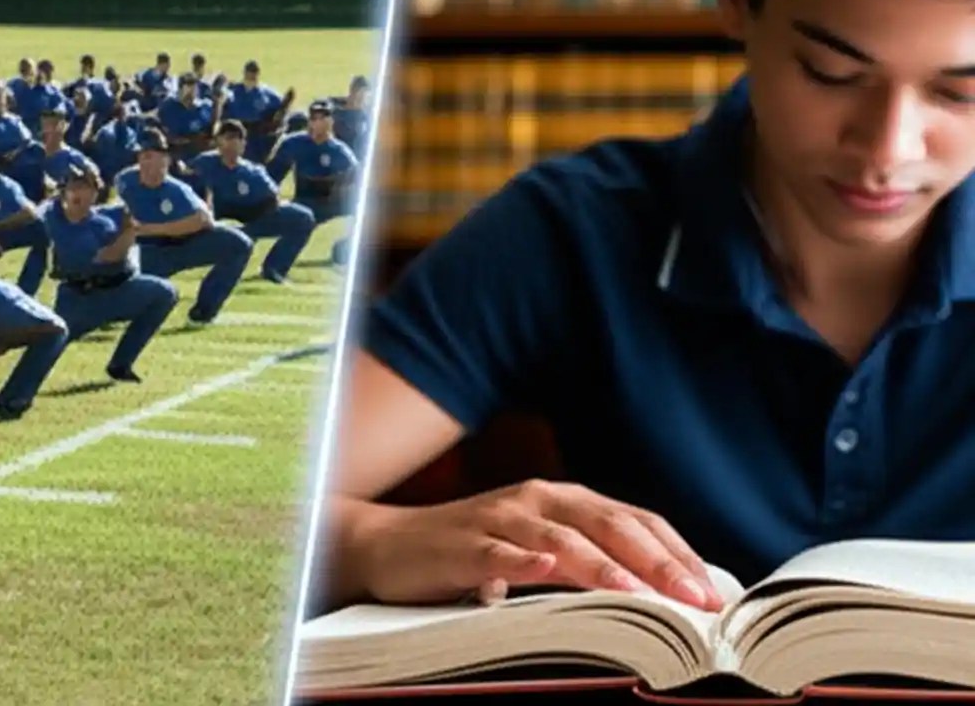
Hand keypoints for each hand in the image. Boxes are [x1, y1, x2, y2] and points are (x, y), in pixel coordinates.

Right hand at [360, 480, 723, 610]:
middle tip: (696, 600)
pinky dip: (524, 560)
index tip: (713, 592)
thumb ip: (588, 566)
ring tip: (640, 593)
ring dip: (604, 566)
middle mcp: (538, 501)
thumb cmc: (473, 555)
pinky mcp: (462, 544)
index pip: (635, 521)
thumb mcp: (539, 556)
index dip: (677, 553)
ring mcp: (500, 519)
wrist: (389, 545)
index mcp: (565, 502)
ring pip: (562, 539)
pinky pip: (499, 552)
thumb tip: (660, 598)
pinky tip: (547, 568)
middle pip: (610, 525)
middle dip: (659, 563)